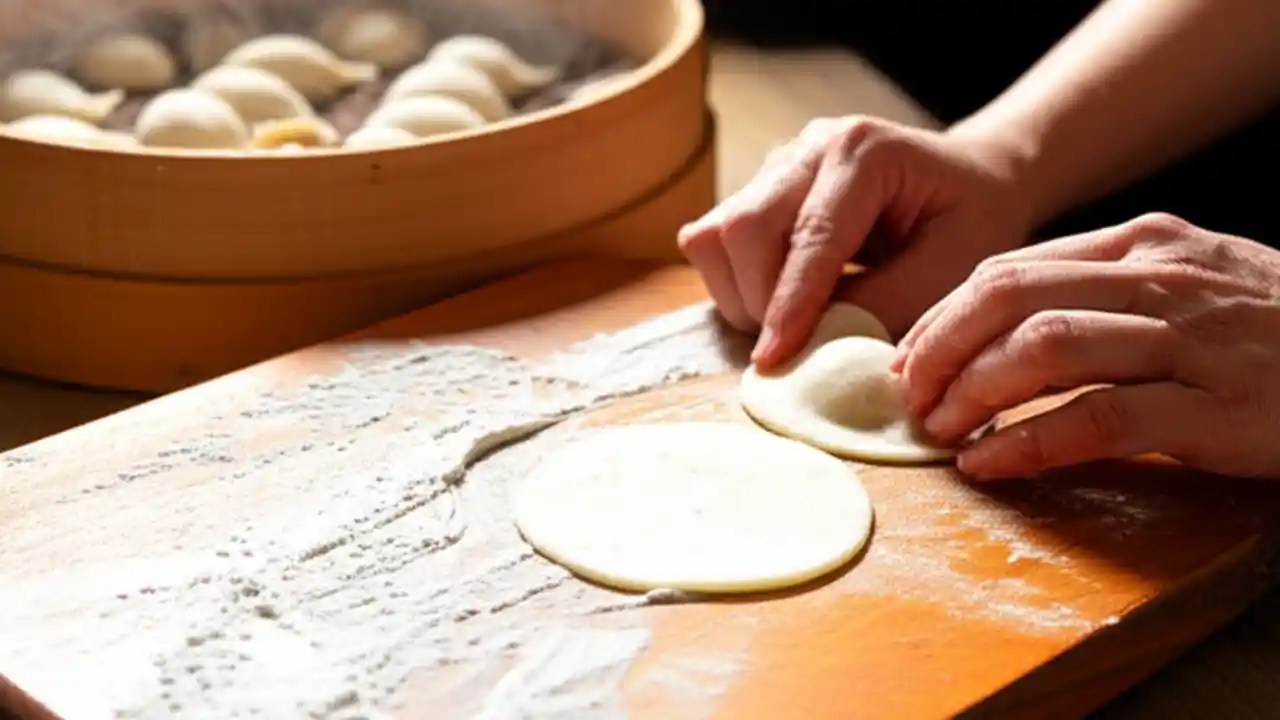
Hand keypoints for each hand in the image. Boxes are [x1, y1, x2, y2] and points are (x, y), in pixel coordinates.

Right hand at [677, 115, 1032, 368]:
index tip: (774, 359)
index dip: (789, 303)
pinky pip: (714, 244)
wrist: (972, 179)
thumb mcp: (956, 267)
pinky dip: (737, 284)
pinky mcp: (758, 190)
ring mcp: (776, 164)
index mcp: (865, 151)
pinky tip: (782, 299)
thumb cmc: (973, 220)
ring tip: (795, 322)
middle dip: (758, 300)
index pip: (811, 235)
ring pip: (715, 237)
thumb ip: (886, 304)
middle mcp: (809, 146)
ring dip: (742, 295)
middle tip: (796, 347)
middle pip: (743, 227)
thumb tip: (817, 345)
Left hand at [894, 213, 1279, 480]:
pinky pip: (1097, 420)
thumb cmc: (1273, 330)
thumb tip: (1003, 321)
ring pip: (1044, 349)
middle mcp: (1160, 280)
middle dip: (940, 348)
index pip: (1011, 270)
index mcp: (1145, 245)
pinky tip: (989, 463)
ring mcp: (1190, 341)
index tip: (909, 357)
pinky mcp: (1214, 409)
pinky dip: (1028, 442)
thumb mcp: (1192, 282)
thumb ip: (1107, 289)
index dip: (945, 316)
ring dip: (972, 391)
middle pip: (1009, 299)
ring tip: (938, 428)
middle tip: (908, 395)